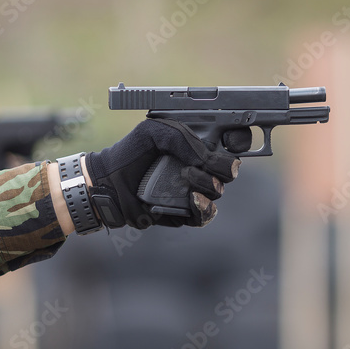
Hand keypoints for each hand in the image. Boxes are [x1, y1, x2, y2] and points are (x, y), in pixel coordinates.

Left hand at [84, 119, 248, 228]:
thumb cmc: (130, 154)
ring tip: (186, 178)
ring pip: (219, 192)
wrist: (109, 184)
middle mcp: (199, 167)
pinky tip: (193, 199)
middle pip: (230, 170)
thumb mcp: (155, 132)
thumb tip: (207, 160)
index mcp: (195, 144)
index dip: (240, 141)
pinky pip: (206, 215)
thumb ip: (184, 138)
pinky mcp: (185, 213)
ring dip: (207, 184)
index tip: (233, 143)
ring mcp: (194, 191)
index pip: (232, 141)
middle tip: (202, 164)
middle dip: (222, 167)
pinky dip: (203, 208)